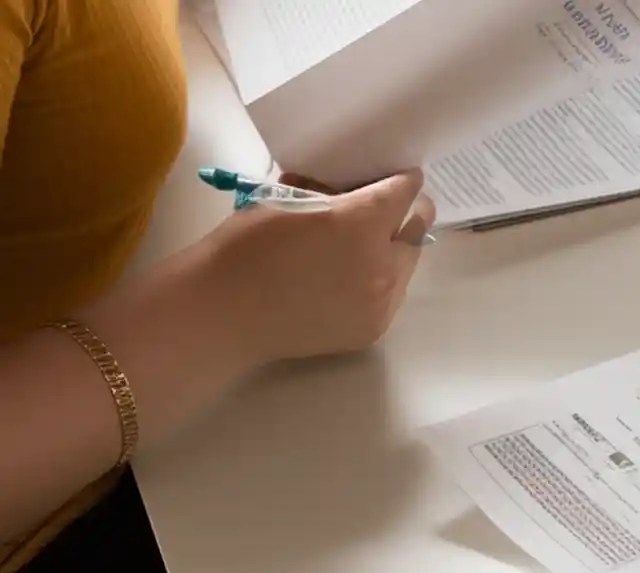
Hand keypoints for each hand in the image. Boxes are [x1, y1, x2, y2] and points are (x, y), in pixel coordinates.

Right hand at [200, 169, 435, 365]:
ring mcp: (382, 303)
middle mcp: (383, 265)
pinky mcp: (373, 330)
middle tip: (389, 206)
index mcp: (361, 224)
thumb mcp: (286, 198)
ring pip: (408, 264)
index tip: (398, 176)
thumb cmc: (245, 247)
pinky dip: (381, 280)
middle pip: (418, 228)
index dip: (403, 180)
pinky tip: (354, 275)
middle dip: (407, 212)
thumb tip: (347, 187)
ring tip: (367, 243)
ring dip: (394, 248)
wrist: (222, 313)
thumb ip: (328, 190)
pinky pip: (392, 296)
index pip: (404, 193)